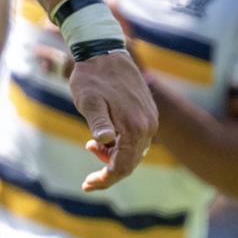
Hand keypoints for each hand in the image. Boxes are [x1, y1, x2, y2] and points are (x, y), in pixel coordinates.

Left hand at [67, 51, 157, 191]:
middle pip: (131, 162)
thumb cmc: (91, 77)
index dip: (106, 179)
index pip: (123, 166)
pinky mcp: (147, 113)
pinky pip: (137, 139)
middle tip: (88, 176)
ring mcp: (150, 119)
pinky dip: (121, 145)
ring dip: (114, 157)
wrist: (104, 52)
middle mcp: (148, 125)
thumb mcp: (88, 101)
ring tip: (91, 147)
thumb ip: (98, 122)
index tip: (87, 185)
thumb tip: (106, 142)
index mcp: (134, 126)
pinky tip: (104, 138)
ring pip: (135, 151)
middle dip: (109, 171)